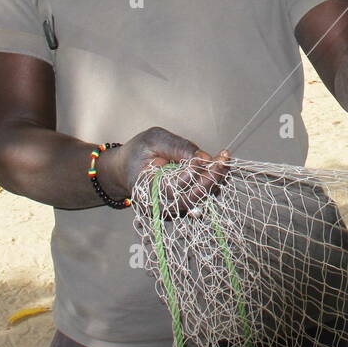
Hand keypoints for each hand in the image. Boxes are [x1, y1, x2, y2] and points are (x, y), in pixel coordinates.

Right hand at [100, 127, 228, 214]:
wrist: (124, 168)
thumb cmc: (138, 152)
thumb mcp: (154, 139)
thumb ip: (178, 147)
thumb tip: (205, 158)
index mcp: (148, 189)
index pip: (175, 187)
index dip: (192, 173)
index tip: (204, 157)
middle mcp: (161, 204)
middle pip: (192, 198)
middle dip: (211, 178)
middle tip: (223, 158)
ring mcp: (171, 207)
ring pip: (199, 199)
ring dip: (214, 179)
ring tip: (222, 159)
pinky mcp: (180, 203)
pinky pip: (200, 195)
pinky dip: (211, 181)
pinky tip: (216, 165)